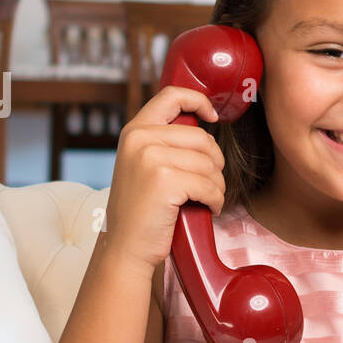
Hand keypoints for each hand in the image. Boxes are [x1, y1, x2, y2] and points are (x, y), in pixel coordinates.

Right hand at [101, 85, 225, 275]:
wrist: (125, 247)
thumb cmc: (142, 211)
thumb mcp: (142, 165)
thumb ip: (163, 142)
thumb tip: (202, 127)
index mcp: (135, 131)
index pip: (172, 95)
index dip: (199, 101)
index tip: (213, 117)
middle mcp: (140, 139)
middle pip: (202, 138)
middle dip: (215, 164)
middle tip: (207, 185)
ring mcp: (151, 158)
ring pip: (210, 164)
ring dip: (217, 186)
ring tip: (205, 200)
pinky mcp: (165, 181)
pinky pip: (209, 185)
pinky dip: (216, 200)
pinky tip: (208, 208)